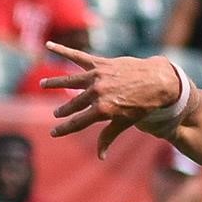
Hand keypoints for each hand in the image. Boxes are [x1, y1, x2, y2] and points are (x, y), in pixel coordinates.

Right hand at [44, 44, 184, 156]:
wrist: (159, 81)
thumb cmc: (143, 105)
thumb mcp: (125, 123)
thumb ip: (108, 137)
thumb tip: (100, 156)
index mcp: (102, 110)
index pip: (77, 122)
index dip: (64, 128)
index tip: (54, 132)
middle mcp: (97, 92)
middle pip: (74, 103)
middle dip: (64, 110)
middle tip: (56, 114)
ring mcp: (97, 76)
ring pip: (70, 80)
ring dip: (55, 83)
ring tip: (43, 85)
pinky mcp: (101, 63)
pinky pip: (78, 56)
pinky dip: (63, 51)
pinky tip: (49, 45)